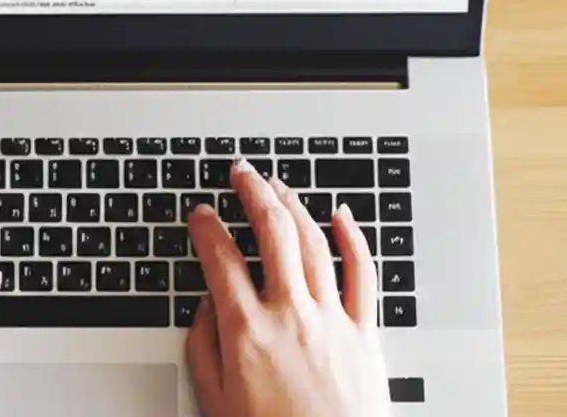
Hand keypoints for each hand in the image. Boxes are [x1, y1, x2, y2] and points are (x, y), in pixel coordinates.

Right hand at [185, 161, 390, 416]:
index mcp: (247, 332)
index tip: (201, 215)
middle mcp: (290, 315)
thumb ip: (204, 348)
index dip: (207, 228)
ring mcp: (332, 319)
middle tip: (242, 173)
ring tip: (279, 186)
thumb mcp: (216, 401)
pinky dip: (353, 238)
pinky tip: (341, 216)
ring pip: (314, 242)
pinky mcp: (365, 332)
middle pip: (272, 232)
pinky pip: (362, 273)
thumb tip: (204, 309)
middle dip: (253, 192)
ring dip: (294, 205)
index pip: (220, 259)